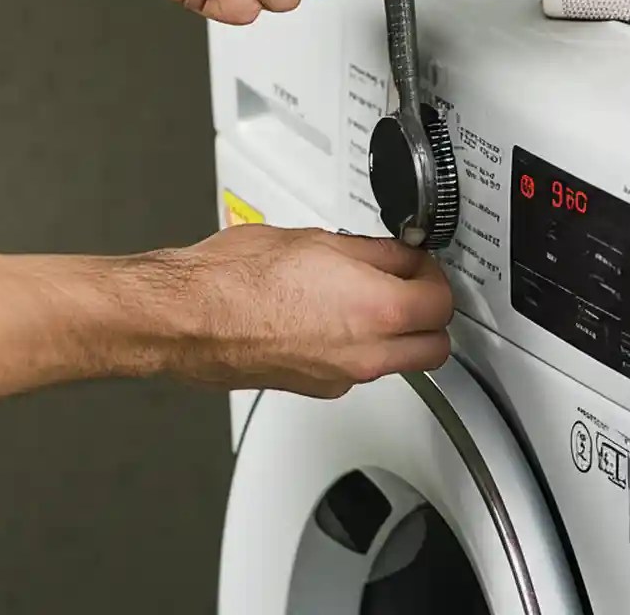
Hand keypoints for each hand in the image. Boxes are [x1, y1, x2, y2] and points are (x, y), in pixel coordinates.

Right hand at [169, 225, 453, 398]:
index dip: (434, 275)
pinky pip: (359, 370)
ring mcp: (342, 376)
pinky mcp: (317, 387)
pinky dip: (360, 348)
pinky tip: (334, 320)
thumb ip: (375, 253)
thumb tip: (399, 254)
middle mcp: (367, 352)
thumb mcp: (320, 241)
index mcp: (378, 309)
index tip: (420, 263)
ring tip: (370, 298)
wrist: (187, 318)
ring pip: (399, 362)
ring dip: (398, 335)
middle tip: (413, 287)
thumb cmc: (236, 279)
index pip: (442, 301)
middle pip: (435, 347)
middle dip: (431, 316)